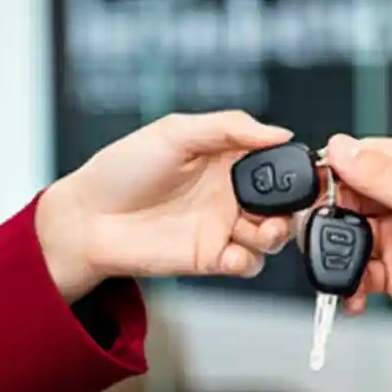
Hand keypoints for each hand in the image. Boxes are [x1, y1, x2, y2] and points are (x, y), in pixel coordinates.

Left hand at [36, 112, 293, 302]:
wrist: (88, 219)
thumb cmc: (122, 169)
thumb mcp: (175, 131)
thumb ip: (229, 127)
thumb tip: (279, 132)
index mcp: (227, 157)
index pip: (275, 161)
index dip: (294, 166)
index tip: (303, 169)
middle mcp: (230, 193)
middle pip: (284, 203)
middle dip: (295, 207)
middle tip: (285, 207)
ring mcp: (223, 227)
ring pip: (273, 236)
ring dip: (277, 234)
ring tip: (264, 230)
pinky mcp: (212, 258)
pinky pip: (247, 263)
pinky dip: (249, 261)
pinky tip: (232, 252)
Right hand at [324, 134, 391, 391]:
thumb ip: (380, 175)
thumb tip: (341, 147)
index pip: (369, 154)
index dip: (339, 171)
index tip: (315, 191)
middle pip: (353, 194)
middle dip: (332, 216)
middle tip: (317, 234)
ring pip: (351, 233)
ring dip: (339, 252)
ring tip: (336, 266)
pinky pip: (360, 268)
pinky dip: (351, 280)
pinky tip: (354, 291)